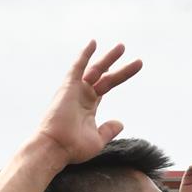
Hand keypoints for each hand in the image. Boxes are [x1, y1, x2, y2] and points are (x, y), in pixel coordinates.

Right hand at [36, 41, 141, 164]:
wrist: (55, 148)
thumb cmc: (72, 148)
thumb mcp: (97, 139)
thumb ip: (108, 130)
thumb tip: (120, 122)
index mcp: (88, 106)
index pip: (107, 86)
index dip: (121, 75)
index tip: (136, 66)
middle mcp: (82, 95)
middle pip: (105, 76)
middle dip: (119, 66)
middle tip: (134, 57)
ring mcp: (75, 90)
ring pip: (95, 70)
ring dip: (108, 58)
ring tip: (122, 47)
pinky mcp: (68, 87)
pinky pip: (78, 67)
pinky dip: (84, 55)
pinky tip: (93, 43)